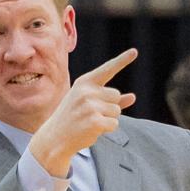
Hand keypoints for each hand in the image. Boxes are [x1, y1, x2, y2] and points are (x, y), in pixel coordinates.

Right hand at [26, 48, 138, 175]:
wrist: (54, 139)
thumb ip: (110, 100)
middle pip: (116, 96)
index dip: (122, 60)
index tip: (135, 52)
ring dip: (108, 119)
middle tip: (89, 115)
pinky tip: (91, 130)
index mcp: (84, 83)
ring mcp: (90, 106)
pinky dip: (107, 129)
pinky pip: (114, 124)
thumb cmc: (72, 118)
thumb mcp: (88, 103)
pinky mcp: (94, 121)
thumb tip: (133, 97)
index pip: (107, 70)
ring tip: (89, 122)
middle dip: (109, 107)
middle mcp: (87, 91)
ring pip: (117, 111)